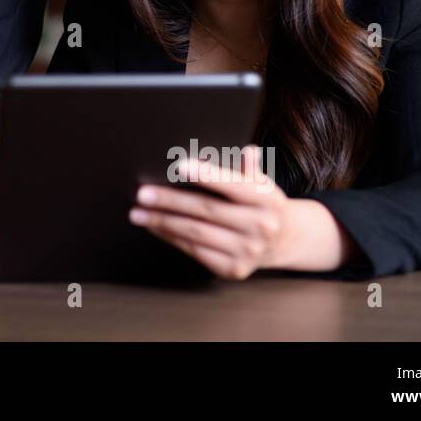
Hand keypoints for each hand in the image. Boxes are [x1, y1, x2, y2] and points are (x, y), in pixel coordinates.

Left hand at [129, 145, 295, 279]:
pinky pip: (195, 251)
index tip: (179, 165)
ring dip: (162, 223)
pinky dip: (171, 238)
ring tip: (137, 213)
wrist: (283, 241)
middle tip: (142, 194)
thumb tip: (247, 151)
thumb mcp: (261, 184)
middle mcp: (261, 227)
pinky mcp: (234, 269)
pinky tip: (154, 228)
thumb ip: (249, 169)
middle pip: (207, 210)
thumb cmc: (261, 204)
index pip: (233, 185)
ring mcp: (248, 251)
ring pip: (196, 233)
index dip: (206, 175)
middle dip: (170, 202)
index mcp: (267, 200)